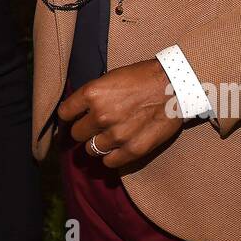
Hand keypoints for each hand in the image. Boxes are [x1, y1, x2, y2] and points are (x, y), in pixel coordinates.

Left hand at [57, 58, 182, 168]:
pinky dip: (111, 157)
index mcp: (93, 93)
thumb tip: (79, 111)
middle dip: (84, 130)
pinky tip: (117, 149)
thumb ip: (94, 96)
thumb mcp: (111, 78)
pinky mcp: (133, 149)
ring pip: (91, 150)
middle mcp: (101, 115)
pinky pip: (109, 163)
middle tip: (95, 127)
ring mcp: (116, 134)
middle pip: (77, 133)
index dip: (68, 116)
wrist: (175, 85)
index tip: (73, 118)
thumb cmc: (144, 78)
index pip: (65, 113)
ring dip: (98, 144)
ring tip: (109, 136)